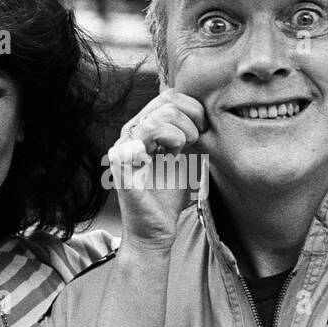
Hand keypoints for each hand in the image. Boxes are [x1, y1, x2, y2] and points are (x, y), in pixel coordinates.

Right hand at [103, 91, 206, 249]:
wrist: (155, 231)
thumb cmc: (169, 196)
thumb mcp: (186, 157)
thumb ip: (190, 132)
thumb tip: (206, 109)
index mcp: (143, 129)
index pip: (169, 95)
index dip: (193, 107)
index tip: (203, 130)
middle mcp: (130, 133)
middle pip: (167, 100)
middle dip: (192, 118)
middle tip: (195, 141)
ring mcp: (123, 145)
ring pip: (161, 114)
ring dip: (183, 132)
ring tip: (182, 151)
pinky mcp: (121, 159)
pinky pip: (147, 130)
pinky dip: (169, 139)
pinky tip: (172, 155)